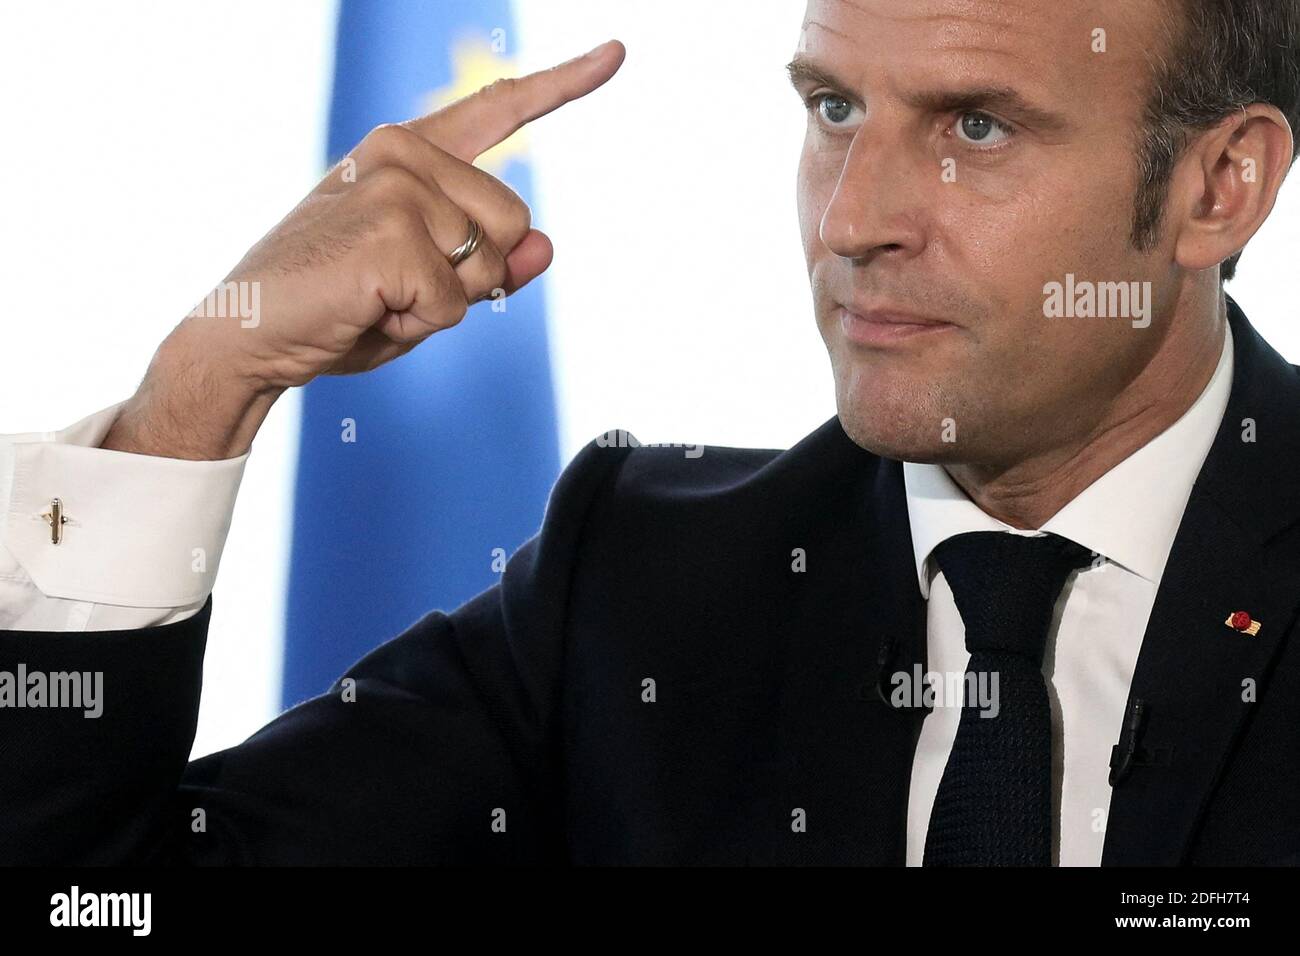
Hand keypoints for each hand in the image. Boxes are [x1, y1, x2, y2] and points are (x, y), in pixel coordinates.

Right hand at [102, 39, 625, 459]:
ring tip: (377, 297)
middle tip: (398, 288)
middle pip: (513, 223)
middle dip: (474, 279)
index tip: (616, 54)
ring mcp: (396, 186)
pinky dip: (417, 326)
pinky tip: (366, 309)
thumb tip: (547, 246)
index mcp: (408, 152)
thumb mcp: (425, 282)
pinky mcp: (391, 234)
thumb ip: (488, 261)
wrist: (245, 335)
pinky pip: (454, 304)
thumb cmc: (334, 306)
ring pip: (491, 265)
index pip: (497, 109)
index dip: (563, 84)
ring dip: (444, 304)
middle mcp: (403, 153)